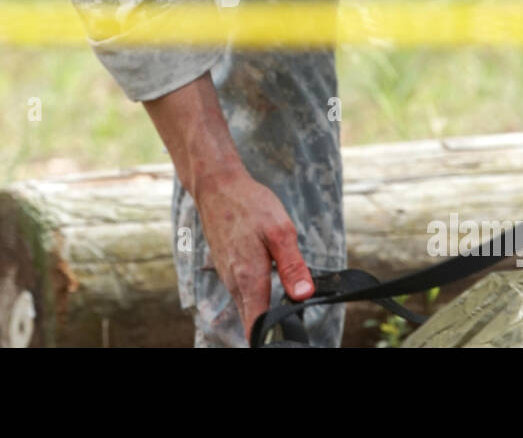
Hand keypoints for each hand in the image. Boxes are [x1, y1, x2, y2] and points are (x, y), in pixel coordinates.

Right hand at [194, 171, 314, 337]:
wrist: (217, 186)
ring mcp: (227, 276)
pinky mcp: (226, 268)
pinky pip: (241, 293)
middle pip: (251, 320)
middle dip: (270, 327)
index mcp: (248, 277)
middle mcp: (234, 282)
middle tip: (292, 323)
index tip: (289, 335)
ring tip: (285, 308)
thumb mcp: (280, 231)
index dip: (272, 336)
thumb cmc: (249, 205)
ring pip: (246, 306)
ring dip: (263, 311)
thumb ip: (292, 266)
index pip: (257, 324)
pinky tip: (268, 286)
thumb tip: (304, 295)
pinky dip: (255, 297)